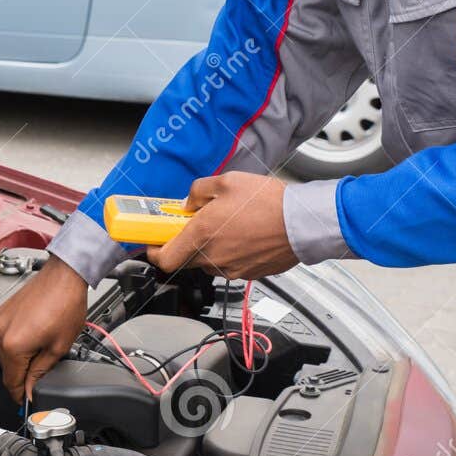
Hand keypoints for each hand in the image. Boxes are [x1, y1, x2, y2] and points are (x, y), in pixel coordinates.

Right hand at [0, 255, 87, 403]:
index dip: (20, 395)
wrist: (64, 276)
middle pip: (7, 367)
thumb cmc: (66, 304)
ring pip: (6, 352)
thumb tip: (30, 387)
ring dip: (21, 356)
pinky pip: (6, 335)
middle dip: (22, 374)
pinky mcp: (3, 311)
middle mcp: (1, 332)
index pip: (11, 381)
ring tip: (43, 346)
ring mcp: (0, 320)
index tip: (26, 400)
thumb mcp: (59, 347)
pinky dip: (18, 341)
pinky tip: (36, 334)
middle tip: (40, 374)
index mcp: (13, 345)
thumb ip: (40, 371)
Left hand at [146, 172, 297, 277]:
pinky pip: (230, 264)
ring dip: (210, 247)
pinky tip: (245, 234)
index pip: (164, 259)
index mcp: (202, 234)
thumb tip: (188, 203)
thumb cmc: (268, 202)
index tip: (153, 242)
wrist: (302, 222)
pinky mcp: (248, 274)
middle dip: (186, 243)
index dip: (154, 252)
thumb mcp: (226, 182)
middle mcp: (214, 257)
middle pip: (186, 259)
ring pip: (209, 262)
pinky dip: (230, 251)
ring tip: (228, 225)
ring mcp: (232, 268)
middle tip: (195, 224)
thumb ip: (198, 192)